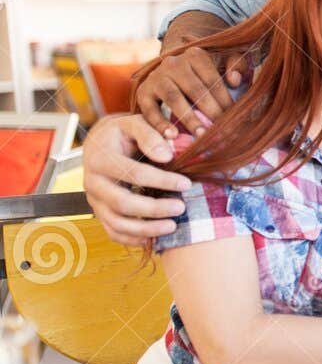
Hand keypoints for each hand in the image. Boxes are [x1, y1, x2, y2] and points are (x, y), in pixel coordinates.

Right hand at [82, 114, 193, 245]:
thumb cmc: (123, 133)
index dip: (162, 180)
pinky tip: (154, 238)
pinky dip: (132, 239)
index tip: (187, 183)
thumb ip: (150, 135)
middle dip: (153, 209)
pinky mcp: (99, 211)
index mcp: (100, 158)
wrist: (100, 143)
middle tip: (181, 208)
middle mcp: (92, 181)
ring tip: (172, 226)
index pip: (133, 173)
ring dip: (145, 229)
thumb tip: (167, 156)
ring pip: (116, 222)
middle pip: (122, 202)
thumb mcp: (134, 124)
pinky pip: (112, 231)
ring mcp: (94, 199)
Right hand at [132, 46, 245, 137]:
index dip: (225, 100)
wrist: (171, 71)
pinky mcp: (143, 92)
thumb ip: (236, 65)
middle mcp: (174, 63)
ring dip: (189, 119)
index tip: (235, 118)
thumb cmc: (204, 71)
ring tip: (201, 136)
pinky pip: (150, 110)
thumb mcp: (223, 62)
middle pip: (195, 90)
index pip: (213, 80)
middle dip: (210, 112)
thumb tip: (235, 80)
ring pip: (174, 99)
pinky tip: (172, 136)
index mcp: (195, 55)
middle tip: (222, 132)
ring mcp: (156, 77)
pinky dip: (160, 124)